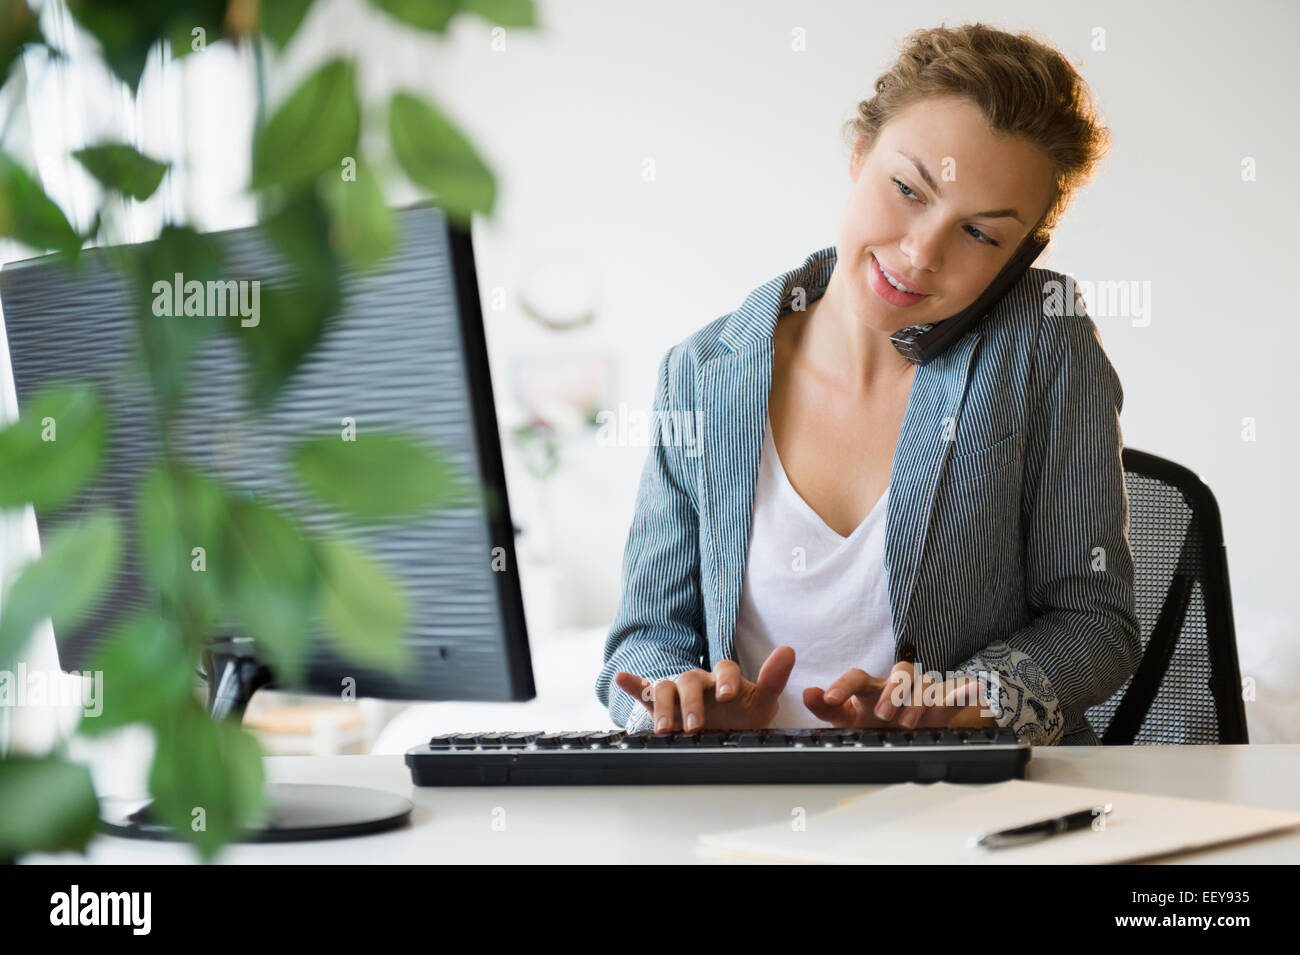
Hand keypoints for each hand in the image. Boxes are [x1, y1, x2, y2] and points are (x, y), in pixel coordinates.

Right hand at [614, 646, 794, 733]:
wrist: (722, 735)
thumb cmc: (742, 717)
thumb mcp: (762, 703)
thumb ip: (773, 679)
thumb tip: (788, 650)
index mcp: (723, 677)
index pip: (724, 667)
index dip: (726, 680)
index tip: (728, 697)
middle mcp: (698, 680)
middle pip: (690, 680)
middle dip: (692, 704)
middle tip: (696, 726)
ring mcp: (677, 691)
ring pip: (666, 688)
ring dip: (664, 706)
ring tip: (666, 729)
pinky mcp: (658, 704)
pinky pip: (643, 690)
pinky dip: (633, 684)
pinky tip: (622, 678)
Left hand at [804, 661, 996, 729]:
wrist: (898, 736)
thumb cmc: (869, 724)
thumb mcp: (844, 722)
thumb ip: (825, 709)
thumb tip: (806, 691)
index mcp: (870, 688)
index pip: (857, 677)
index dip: (843, 685)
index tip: (830, 699)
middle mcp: (897, 686)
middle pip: (900, 671)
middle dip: (892, 691)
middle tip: (881, 716)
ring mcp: (922, 694)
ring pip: (926, 683)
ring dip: (918, 699)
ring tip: (907, 724)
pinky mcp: (943, 706)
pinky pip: (956, 694)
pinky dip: (965, 691)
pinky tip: (974, 688)